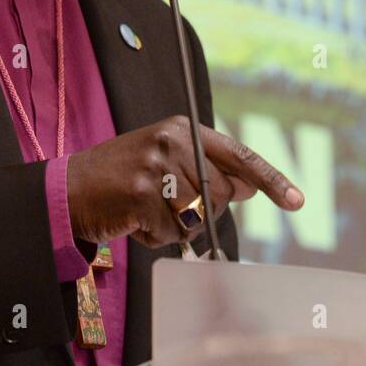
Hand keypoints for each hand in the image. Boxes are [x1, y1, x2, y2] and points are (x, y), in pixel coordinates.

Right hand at [66, 115, 303, 247]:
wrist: (69, 189)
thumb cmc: (121, 179)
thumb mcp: (165, 163)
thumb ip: (206, 170)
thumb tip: (248, 187)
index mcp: (182, 128)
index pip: (238, 154)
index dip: (271, 179)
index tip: (297, 201)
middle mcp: (172, 140)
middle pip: (221, 194)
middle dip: (201, 212)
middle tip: (167, 206)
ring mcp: (156, 165)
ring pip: (198, 218)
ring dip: (175, 228)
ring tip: (146, 212)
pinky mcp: (141, 192)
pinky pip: (172, 232)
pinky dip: (155, 237)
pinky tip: (134, 220)